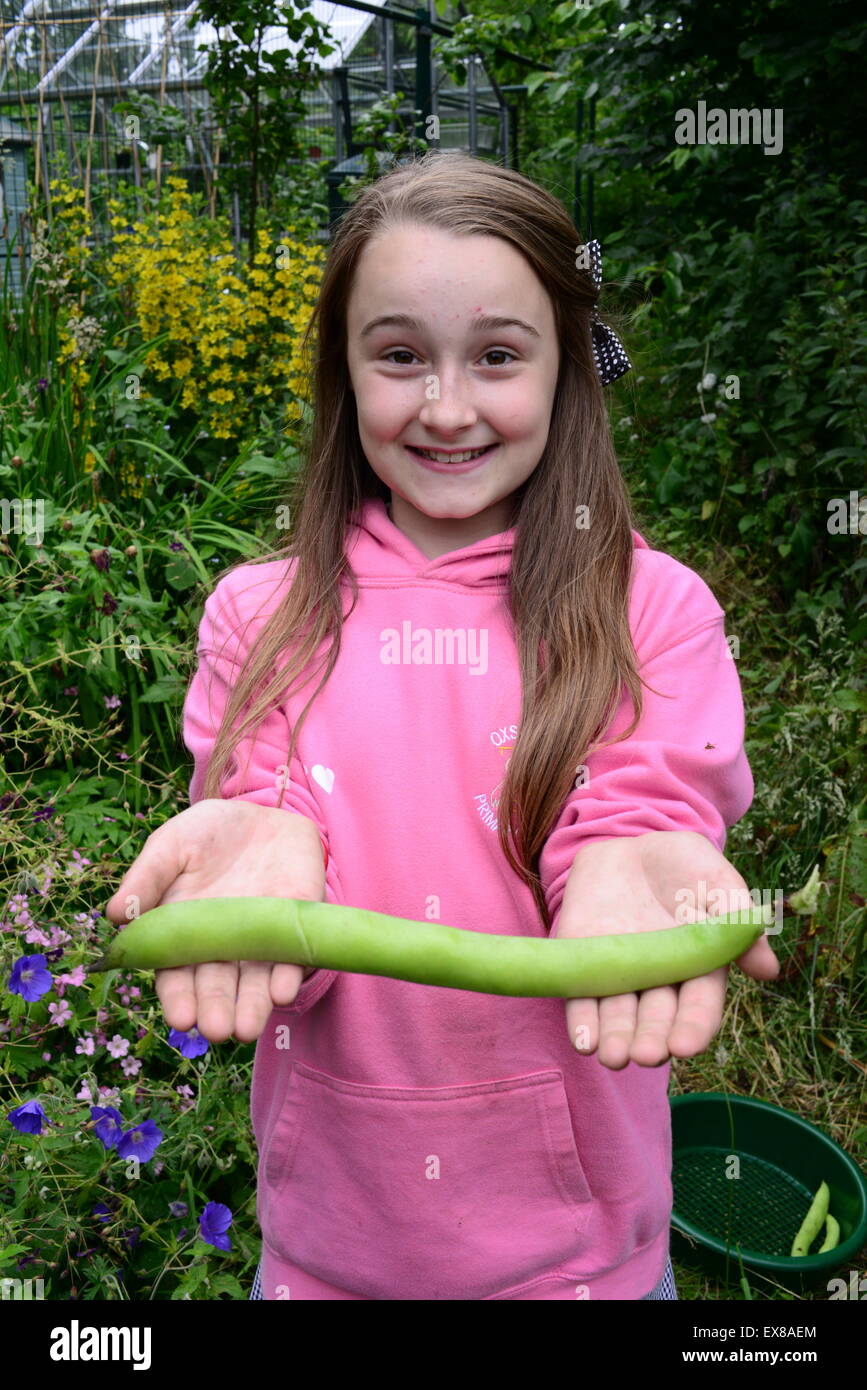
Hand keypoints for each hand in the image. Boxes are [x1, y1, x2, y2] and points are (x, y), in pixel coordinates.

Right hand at [103, 799, 327, 1044]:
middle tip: (215, 1030)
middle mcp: (223, 946)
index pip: (178, 975)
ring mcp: (260, 938)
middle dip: (216, 1010)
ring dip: (253, 1006)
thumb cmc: (206, 834)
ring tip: (247, 1028)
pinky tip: (283, 991)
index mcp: (184, 934)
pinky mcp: (295, 924)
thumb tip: (115, 914)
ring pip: (256, 982)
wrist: (262, 813)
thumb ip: (146, 878)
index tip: (181, 1017)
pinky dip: (289, 974)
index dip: (178, 997)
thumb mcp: (171, 845)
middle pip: (218, 987)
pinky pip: (293, 955)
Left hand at [552, 830, 779, 1069]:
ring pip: (618, 1016)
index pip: (698, 1005)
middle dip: (652, 1040)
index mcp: (699, 968)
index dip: (692, 1027)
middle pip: (656, 1018)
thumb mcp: (718, 882)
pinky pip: (582, 997)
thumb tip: (768, 969)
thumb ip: (738, 919)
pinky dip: (582, 1021)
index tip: (684, 1047)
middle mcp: (660, 980)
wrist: (632, 845)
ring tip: (613, 1057)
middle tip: (646, 1056)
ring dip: (615, 1040)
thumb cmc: (686, 866)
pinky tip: (583, 1041)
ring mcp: (621, 975)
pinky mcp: (585, 963)